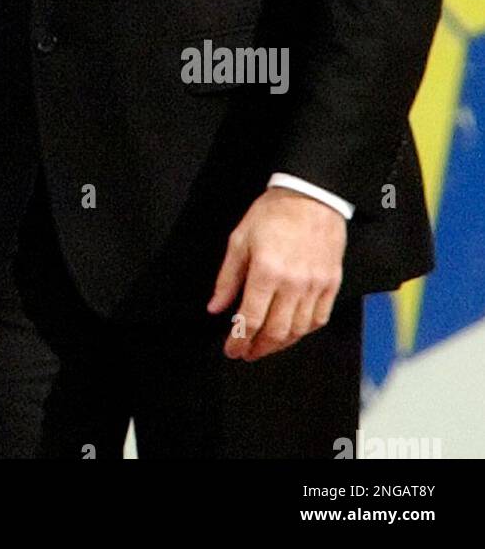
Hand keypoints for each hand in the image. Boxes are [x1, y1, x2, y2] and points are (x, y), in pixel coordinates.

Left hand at [206, 187, 346, 361]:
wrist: (311, 196)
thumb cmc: (274, 213)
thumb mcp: (239, 239)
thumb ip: (227, 277)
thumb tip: (216, 306)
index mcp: (266, 271)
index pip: (250, 319)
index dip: (238, 340)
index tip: (231, 349)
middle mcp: (293, 283)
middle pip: (275, 331)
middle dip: (257, 348)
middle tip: (246, 352)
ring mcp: (315, 286)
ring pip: (298, 330)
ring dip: (280, 344)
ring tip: (265, 346)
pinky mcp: (331, 284)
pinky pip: (319, 319)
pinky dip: (303, 331)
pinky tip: (292, 332)